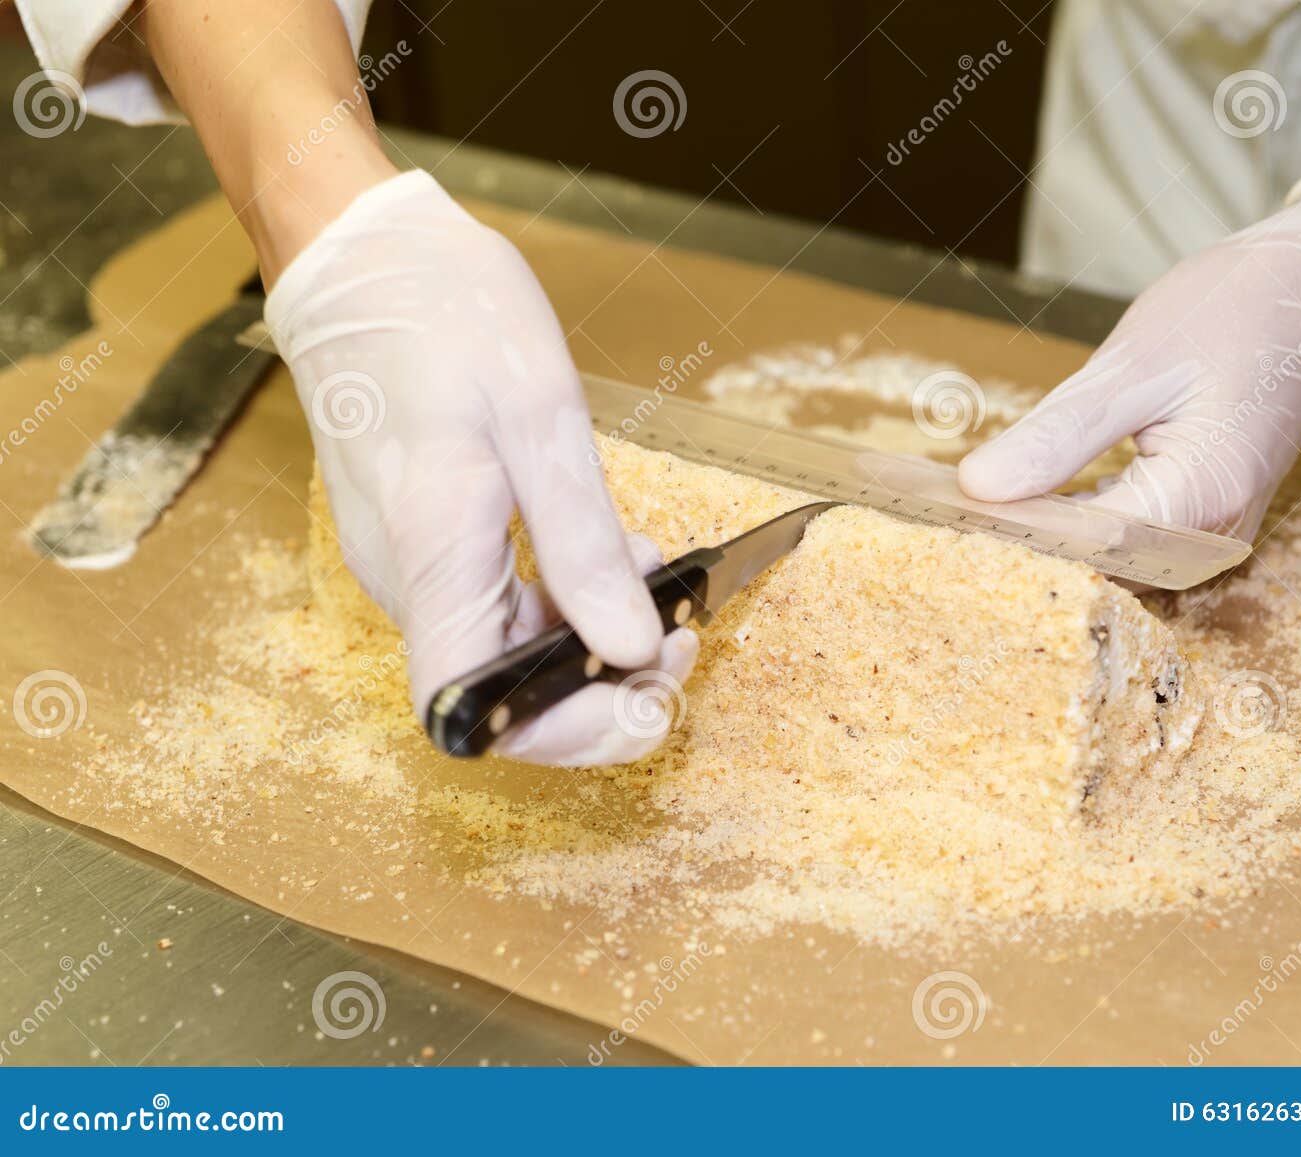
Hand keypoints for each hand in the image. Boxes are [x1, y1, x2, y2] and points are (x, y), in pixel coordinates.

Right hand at [265, 171, 694, 765]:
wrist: (358, 251)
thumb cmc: (442, 313)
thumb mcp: (540, 417)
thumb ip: (582, 544)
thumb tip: (630, 647)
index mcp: (429, 552)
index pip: (474, 710)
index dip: (565, 734)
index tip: (646, 695)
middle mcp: (406, 578)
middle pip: (497, 693)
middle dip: (602, 687)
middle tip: (680, 638)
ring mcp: (408, 561)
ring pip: (504, 650)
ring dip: (589, 638)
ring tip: (662, 584)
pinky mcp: (423, 538)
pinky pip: (495, 602)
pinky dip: (563, 597)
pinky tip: (613, 551)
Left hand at [960, 169, 1300, 538]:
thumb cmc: (1235, 315)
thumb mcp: (1132, 367)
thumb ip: (1057, 436)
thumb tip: (979, 488)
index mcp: (1196, 498)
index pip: (1076, 544)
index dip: (1001, 531)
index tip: (935, 510)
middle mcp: (1207, 536)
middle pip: (1087, 565)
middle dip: (1011, 540)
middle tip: (929, 510)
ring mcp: (1206, 534)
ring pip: (1100, 560)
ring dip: (1035, 535)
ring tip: (958, 506)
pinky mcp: (1197, 520)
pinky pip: (1122, 540)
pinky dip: (1068, 522)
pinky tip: (1018, 501)